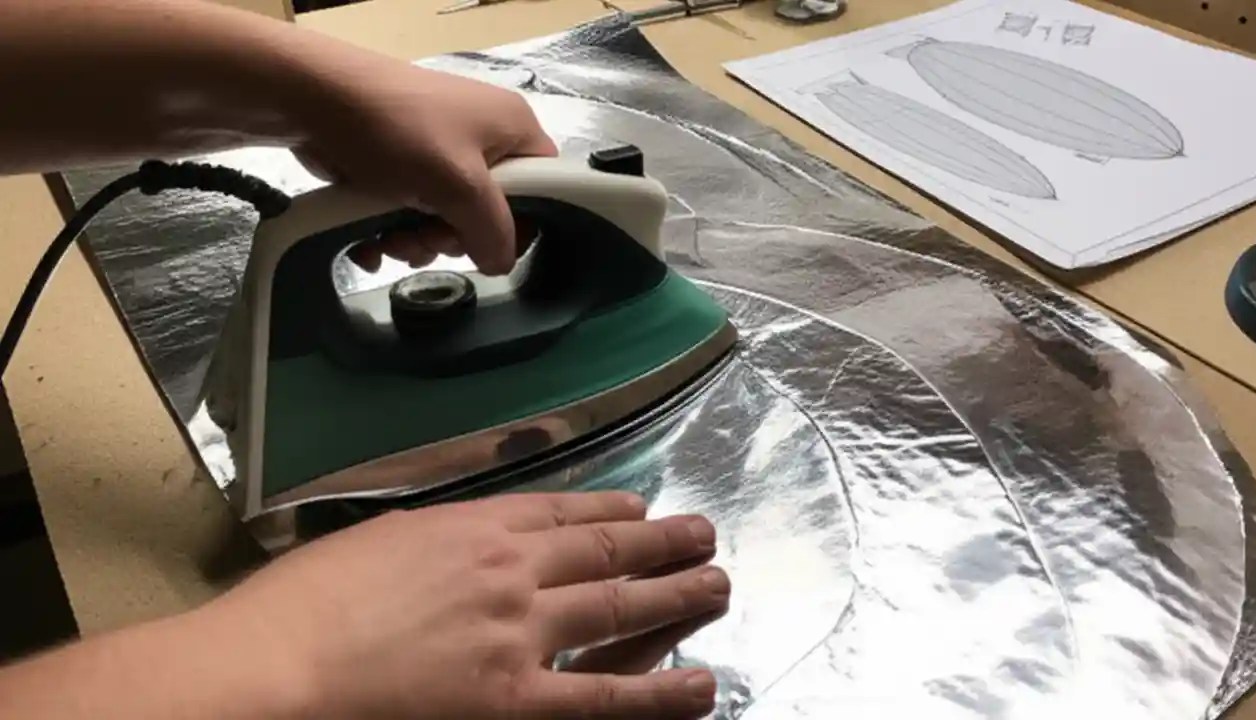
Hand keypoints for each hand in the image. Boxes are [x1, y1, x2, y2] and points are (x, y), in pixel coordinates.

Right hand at [200, 491, 728, 718]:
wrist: (274, 665)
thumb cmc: (304, 604)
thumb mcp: (375, 541)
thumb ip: (435, 540)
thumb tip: (464, 543)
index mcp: (471, 525)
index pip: (561, 510)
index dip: (610, 508)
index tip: (640, 505)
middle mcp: (509, 568)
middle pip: (605, 548)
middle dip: (663, 541)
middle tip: (704, 535)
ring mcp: (519, 632)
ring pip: (619, 605)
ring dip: (677, 593)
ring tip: (719, 585)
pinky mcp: (513, 698)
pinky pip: (605, 695)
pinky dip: (660, 690)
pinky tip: (701, 684)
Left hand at [293, 59, 557, 275]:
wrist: (312, 100)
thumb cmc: (397, 131)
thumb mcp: (458, 185)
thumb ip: (492, 231)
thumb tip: (500, 263)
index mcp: (512, 128)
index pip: (545, 185)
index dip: (524, 223)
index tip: (491, 243)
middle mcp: (481, 139)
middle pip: (490, 212)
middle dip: (455, 238)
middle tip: (429, 236)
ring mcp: (438, 152)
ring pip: (447, 220)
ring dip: (418, 242)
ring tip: (391, 238)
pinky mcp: (400, 166)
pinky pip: (412, 214)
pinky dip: (394, 233)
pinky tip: (371, 242)